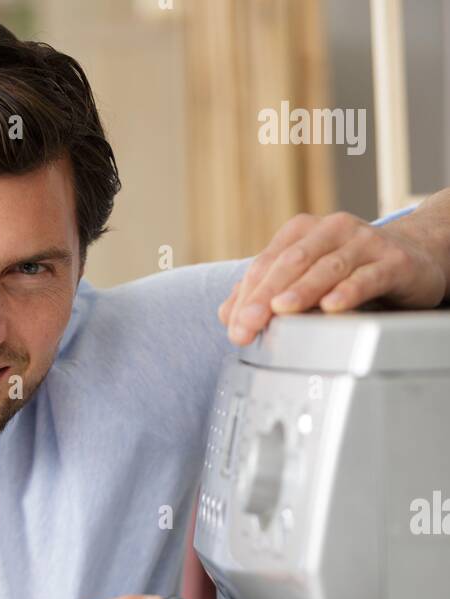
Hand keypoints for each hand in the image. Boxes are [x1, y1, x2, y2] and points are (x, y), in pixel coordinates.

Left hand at [219, 202, 449, 345]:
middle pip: (292, 262)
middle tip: (247, 325)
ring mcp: (364, 243)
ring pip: (328, 266)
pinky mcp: (393, 261)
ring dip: (302, 290)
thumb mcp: (306, 278)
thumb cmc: (352, 270)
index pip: (267, 263)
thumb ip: (267, 292)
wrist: (413, 258)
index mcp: (304, 231)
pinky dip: (349, 290)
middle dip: (266, 296)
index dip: (248, 296)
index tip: (234, 327)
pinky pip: (368, 275)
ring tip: (281, 310)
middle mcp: (333, 230)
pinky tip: (332, 306)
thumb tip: (226, 313)